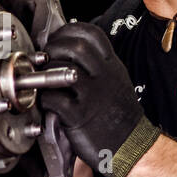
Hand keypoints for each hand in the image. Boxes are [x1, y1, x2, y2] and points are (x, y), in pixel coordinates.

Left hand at [37, 22, 160, 176]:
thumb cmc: (119, 114)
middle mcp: (103, 77)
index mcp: (111, 66)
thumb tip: (69, 49)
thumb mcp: (115, 80)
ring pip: (64, 70)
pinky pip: (55, 99)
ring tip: (44, 80)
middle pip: (76, 47)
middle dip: (55, 47)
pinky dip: (45, 98)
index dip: (68, 31)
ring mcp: (92, 96)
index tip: (57, 38)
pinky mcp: (79, 117)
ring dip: (46, 72)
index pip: (91, 34)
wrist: (132, 145)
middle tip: (47, 57)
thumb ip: (97, 64)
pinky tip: (46, 102)